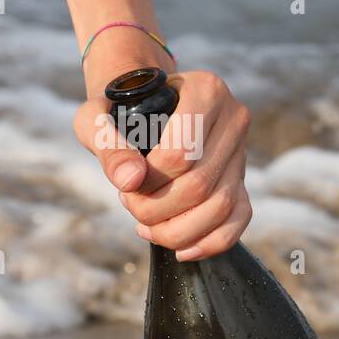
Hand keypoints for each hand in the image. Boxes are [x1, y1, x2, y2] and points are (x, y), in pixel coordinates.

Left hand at [74, 69, 251, 259]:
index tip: (126, 186)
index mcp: (206, 90)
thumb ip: (107, 145)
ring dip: (178, 230)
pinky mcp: (242, 179)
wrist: (139, 107)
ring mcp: (241, 151)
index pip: (182, 153)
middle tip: (131, 204)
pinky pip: (238, 219)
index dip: (150, 182)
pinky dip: (210, 242)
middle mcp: (233, 118)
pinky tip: (181, 248)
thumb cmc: (116, 111)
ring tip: (147, 225)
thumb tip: (129, 181)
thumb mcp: (96, 119)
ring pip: (221, 207)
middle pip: (200, 185)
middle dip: (158, 210)